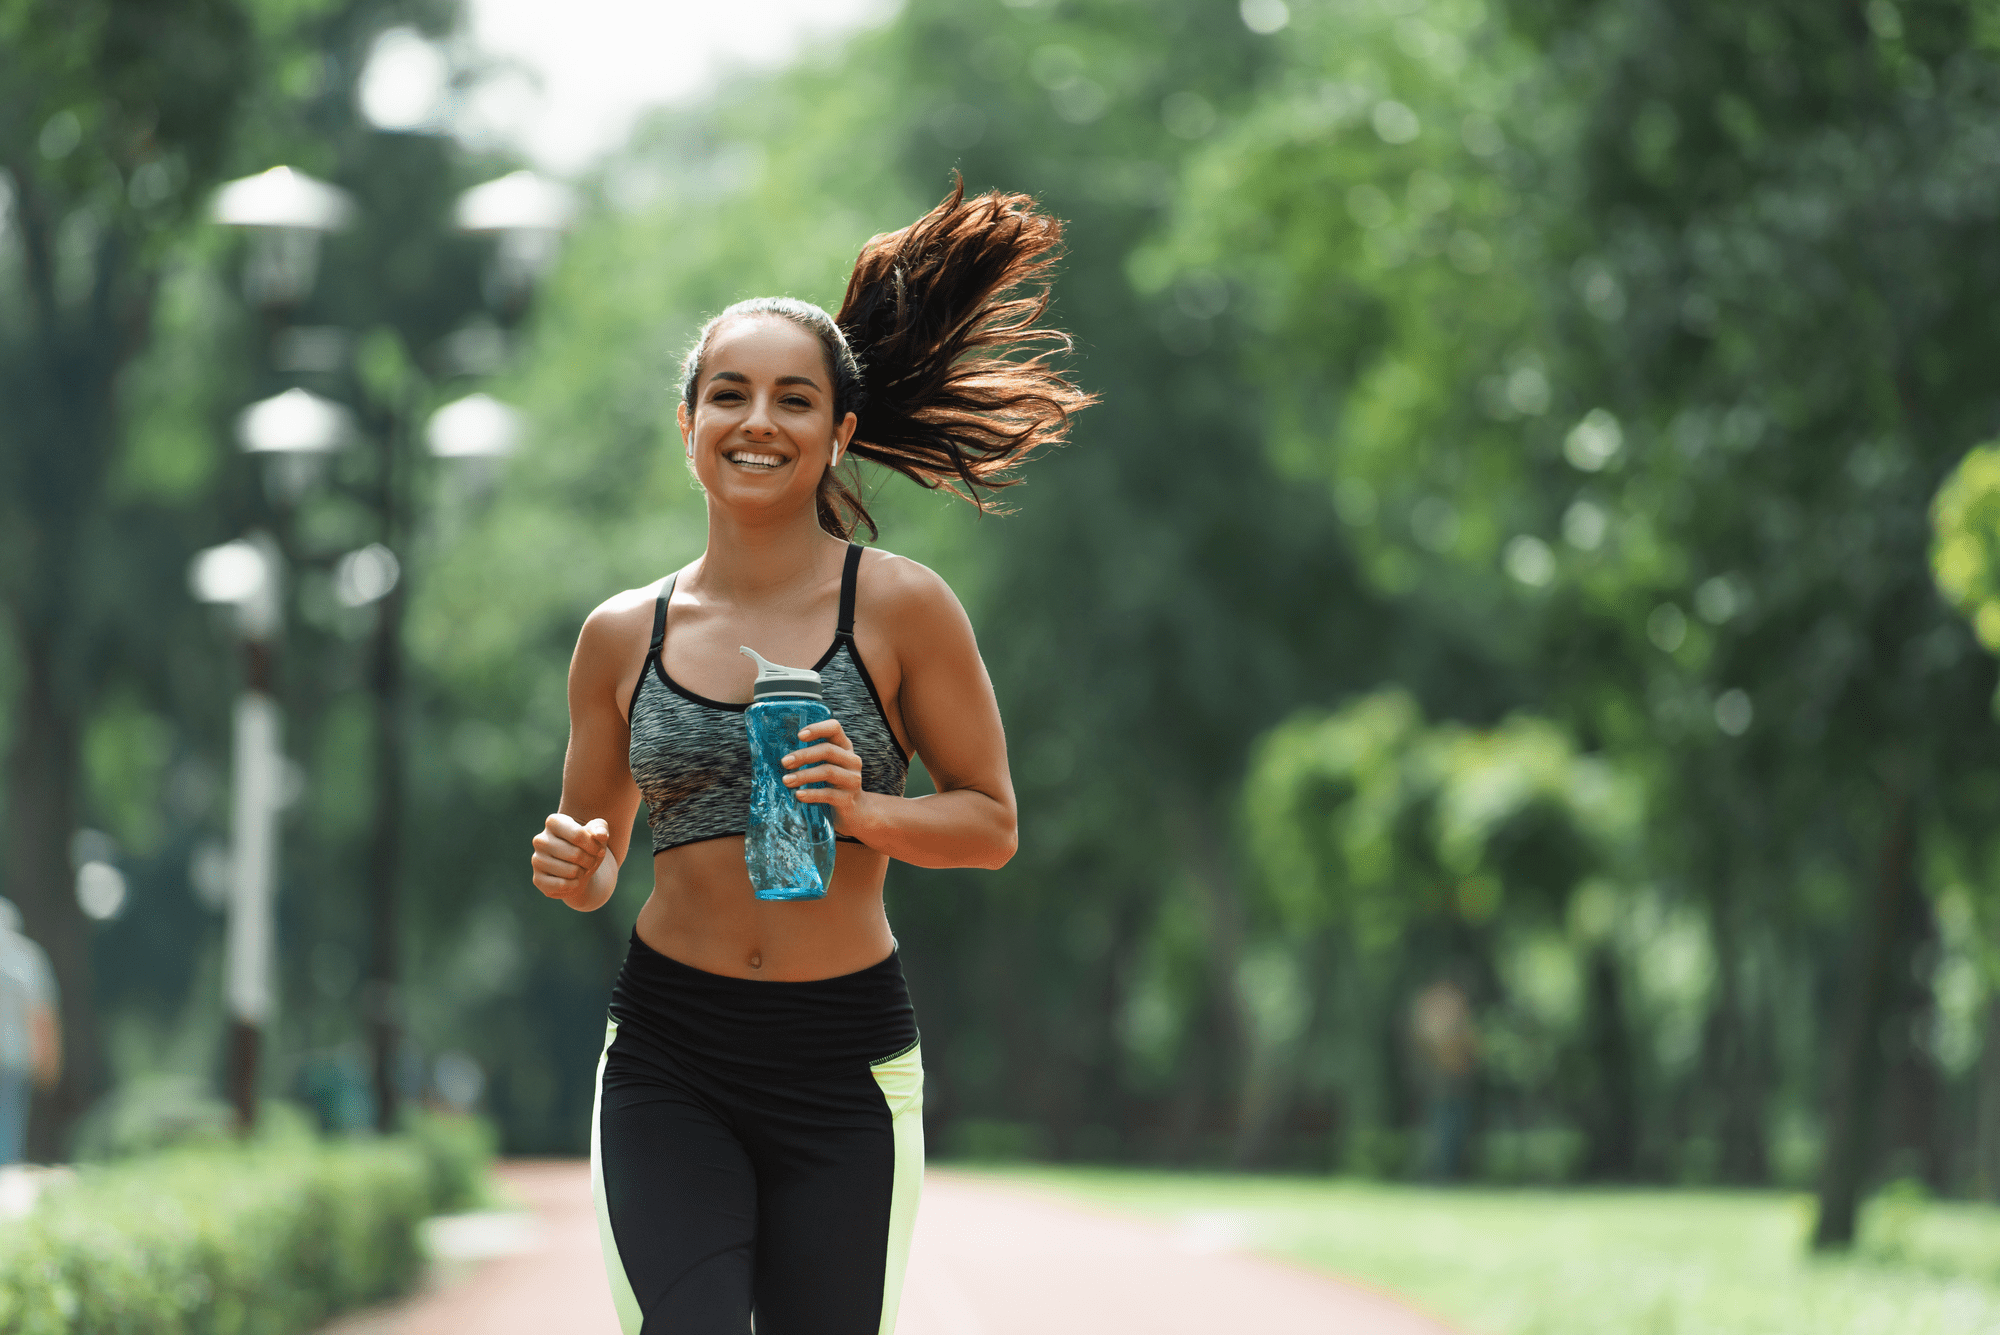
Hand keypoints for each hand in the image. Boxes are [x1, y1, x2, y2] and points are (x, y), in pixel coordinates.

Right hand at [532, 813, 610, 904]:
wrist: (580, 868)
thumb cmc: (588, 846)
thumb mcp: (598, 833)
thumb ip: (601, 828)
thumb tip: (600, 835)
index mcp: (554, 822)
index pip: (578, 835)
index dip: (594, 846)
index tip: (598, 850)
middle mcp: (540, 840)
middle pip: (575, 854)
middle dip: (589, 861)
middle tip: (589, 861)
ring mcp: (537, 860)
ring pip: (570, 872)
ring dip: (582, 873)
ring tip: (580, 869)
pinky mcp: (537, 879)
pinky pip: (562, 885)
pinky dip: (574, 885)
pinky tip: (573, 880)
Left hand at [783, 718, 868, 833]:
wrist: (853, 811)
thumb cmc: (832, 783)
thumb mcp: (826, 765)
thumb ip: (812, 756)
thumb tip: (779, 752)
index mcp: (844, 747)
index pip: (835, 728)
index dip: (817, 729)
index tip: (799, 736)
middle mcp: (851, 760)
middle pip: (828, 750)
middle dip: (804, 755)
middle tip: (784, 762)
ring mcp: (852, 780)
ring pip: (828, 771)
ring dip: (804, 775)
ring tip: (786, 780)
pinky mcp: (848, 798)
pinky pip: (828, 794)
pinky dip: (811, 794)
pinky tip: (798, 795)